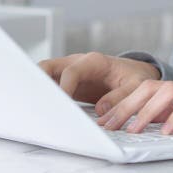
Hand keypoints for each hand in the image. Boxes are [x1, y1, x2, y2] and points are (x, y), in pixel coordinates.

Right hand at [38, 52, 160, 113]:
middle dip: (38, 82)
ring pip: (44, 74)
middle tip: (37, 104)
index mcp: (94, 61)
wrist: (133, 73)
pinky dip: (44, 95)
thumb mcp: (136, 86)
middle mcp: (78, 63)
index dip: (64, 89)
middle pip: (48, 66)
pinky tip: (43, 110)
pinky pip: (49, 85)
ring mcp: (70, 72)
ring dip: (38, 88)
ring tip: (35, 109)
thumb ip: (121, 96)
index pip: (71, 72)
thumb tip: (102, 110)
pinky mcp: (67, 83)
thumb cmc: (134, 77)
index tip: (62, 107)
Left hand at [96, 78, 172, 133]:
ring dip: (145, 112)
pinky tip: (167, 131)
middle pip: (148, 87)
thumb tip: (144, 121)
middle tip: (109, 125)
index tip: (103, 118)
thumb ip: (170, 112)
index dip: (121, 102)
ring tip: (132, 130)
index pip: (143, 89)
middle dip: (125, 106)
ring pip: (166, 92)